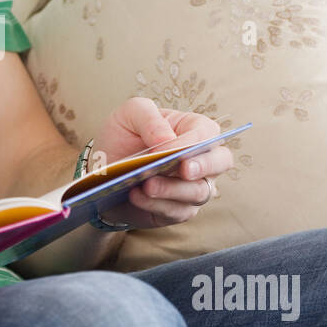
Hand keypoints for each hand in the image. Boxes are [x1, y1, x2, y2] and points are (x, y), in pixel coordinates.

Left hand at [87, 97, 231, 229]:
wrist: (105, 169)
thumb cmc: (124, 136)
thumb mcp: (130, 114)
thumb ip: (149, 118)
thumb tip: (166, 138)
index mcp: (193, 129)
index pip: (208, 133)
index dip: (192, 141)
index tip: (168, 149)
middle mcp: (201, 159)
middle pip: (221, 162)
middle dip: (204, 166)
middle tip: (183, 170)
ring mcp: (193, 186)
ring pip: (199, 192)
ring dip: (172, 189)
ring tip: (147, 185)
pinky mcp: (179, 210)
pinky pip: (176, 211)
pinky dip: (155, 204)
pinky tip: (136, 196)